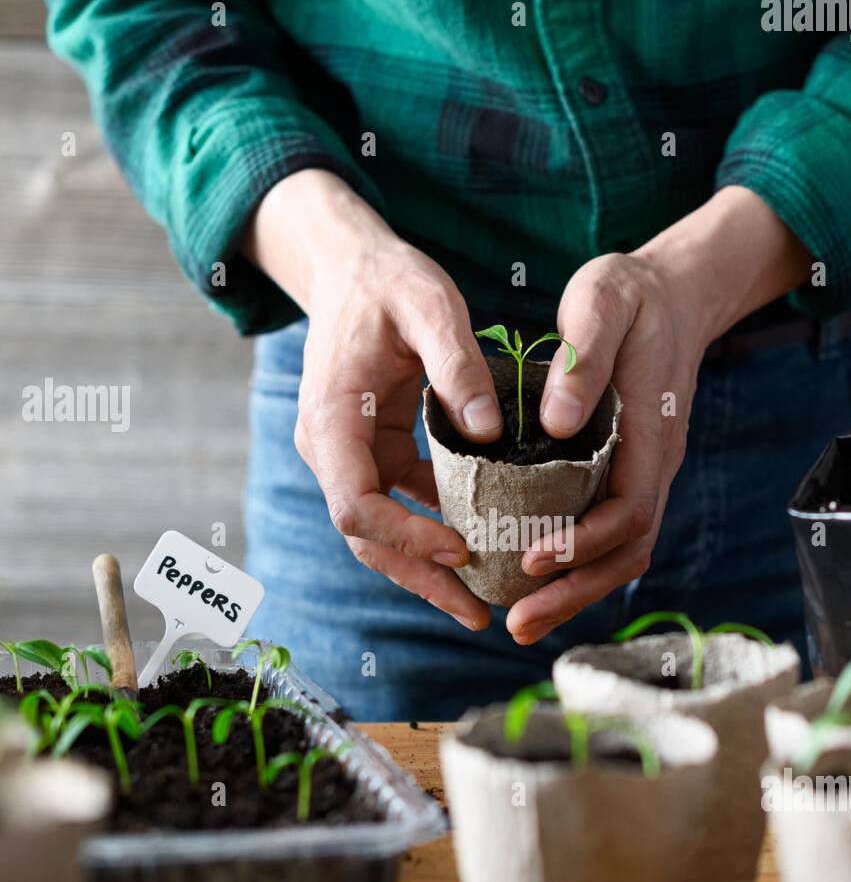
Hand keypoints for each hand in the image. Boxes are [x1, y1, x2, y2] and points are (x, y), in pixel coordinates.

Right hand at [243, 170, 500, 629]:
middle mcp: (332, 451)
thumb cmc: (387, 281)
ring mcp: (352, 458)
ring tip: (484, 604)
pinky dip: (438, 534)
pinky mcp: (379, 455)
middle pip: (367, 539)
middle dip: (421, 580)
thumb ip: (455, 363)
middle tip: (479, 614)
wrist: (352, 267)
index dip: (405, 536)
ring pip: (383, 534)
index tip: (459, 550)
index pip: (355, 505)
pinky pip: (404, 508)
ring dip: (429, 571)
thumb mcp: (428, 304)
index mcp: (331, 422)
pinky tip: (484, 553)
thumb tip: (488, 432)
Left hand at [507, 186, 811, 643]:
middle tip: (518, 622)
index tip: (535, 558)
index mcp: (651, 432)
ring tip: (520, 619)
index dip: (584, 544)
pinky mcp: (624, 473)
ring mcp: (643, 473)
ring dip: (574, 591)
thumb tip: (559, 424)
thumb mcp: (602, 302)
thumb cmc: (630, 295)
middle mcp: (654, 464)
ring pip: (620, 552)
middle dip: (575, 592)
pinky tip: (533, 578)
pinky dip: (576, 565)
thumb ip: (586, 357)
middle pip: (627, 551)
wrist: (670, 292)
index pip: (628, 510)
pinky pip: (607, 533)